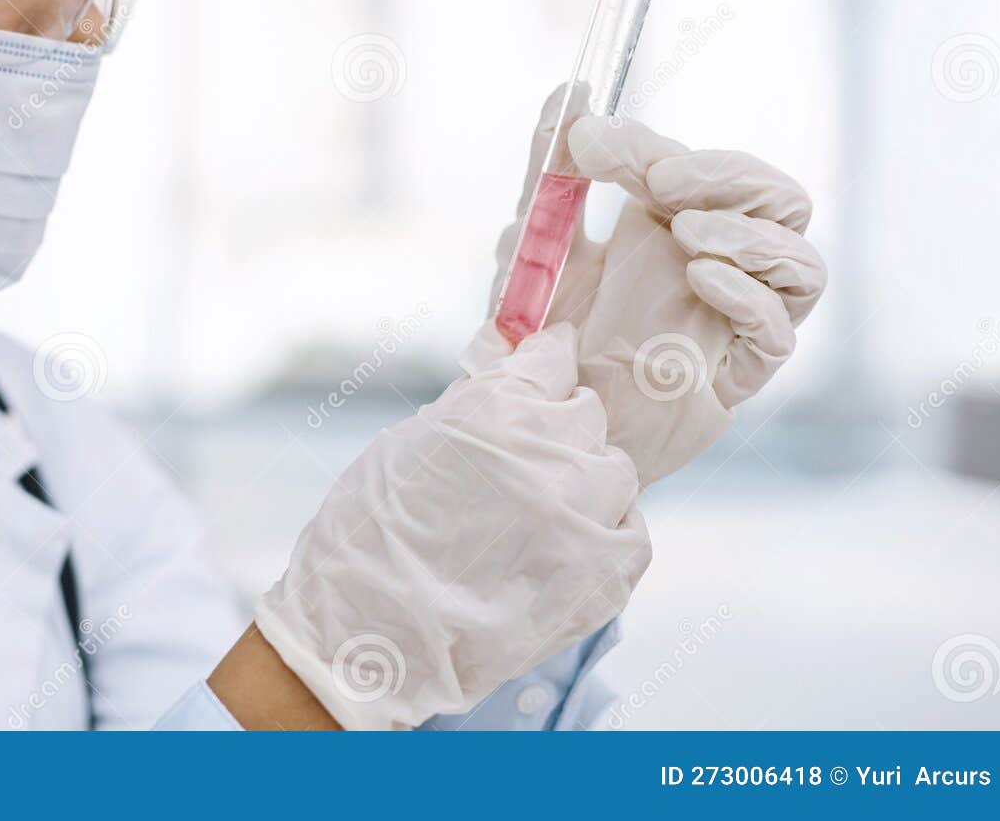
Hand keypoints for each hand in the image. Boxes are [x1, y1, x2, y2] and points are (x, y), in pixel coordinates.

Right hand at [254, 323, 649, 729]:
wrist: (370, 640)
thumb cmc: (367, 538)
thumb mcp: (404, 445)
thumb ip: (468, 405)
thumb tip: (506, 372)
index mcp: (494, 411)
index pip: (552, 359)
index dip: (543, 364)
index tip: (544, 372)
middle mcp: (549, 454)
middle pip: (586, 414)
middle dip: (557, 429)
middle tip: (525, 460)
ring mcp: (582, 517)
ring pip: (615, 471)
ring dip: (586, 482)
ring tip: (545, 511)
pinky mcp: (603, 576)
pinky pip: (632, 532)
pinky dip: (606, 533)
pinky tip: (567, 546)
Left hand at [485, 87, 826, 485]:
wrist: (541, 427)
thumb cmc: (544, 341)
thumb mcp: (537, 251)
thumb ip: (550, 175)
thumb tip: (569, 91)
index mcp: (672, 227)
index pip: (699, 167)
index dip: (655, 146)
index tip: (595, 142)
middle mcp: (718, 266)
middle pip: (779, 200)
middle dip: (729, 176)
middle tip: (665, 183)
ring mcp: (735, 321)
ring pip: (802, 261)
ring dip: (750, 235)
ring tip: (685, 234)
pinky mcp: (738, 377)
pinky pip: (780, 332)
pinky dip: (748, 296)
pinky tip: (698, 277)